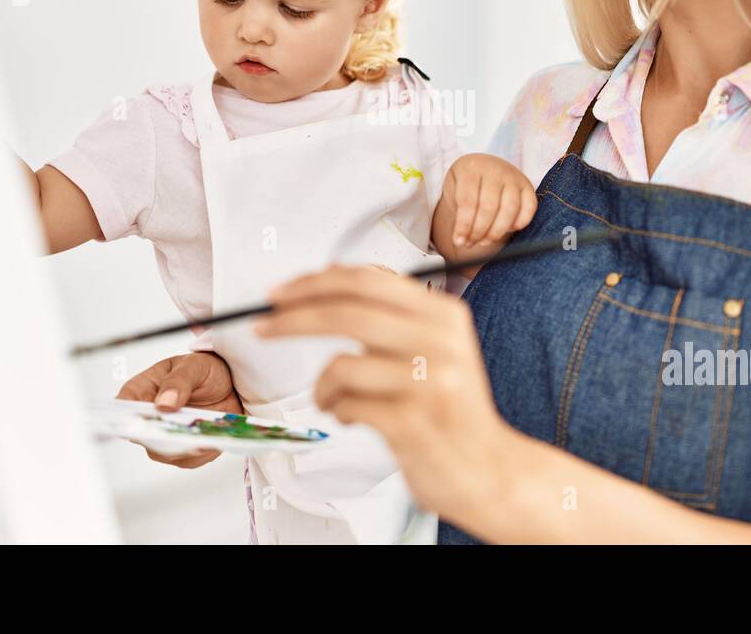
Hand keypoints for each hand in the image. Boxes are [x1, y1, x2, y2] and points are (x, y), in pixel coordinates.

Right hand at [116, 352, 242, 468]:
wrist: (229, 384)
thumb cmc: (204, 370)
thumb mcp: (193, 367)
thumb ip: (178, 382)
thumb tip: (163, 404)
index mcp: (142, 390)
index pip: (123, 404)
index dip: (126, 416)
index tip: (138, 422)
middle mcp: (149, 416)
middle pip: (142, 435)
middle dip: (160, 437)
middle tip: (179, 434)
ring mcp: (165, 434)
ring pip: (163, 452)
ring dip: (182, 449)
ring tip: (201, 441)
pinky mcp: (183, 449)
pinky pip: (186, 460)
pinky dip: (199, 454)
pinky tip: (210, 442)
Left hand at [256, 264, 517, 524]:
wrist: (489, 470)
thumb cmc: (449, 409)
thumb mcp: (434, 347)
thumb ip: (390, 315)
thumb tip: (327, 279)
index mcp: (444, 314)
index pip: (368, 280)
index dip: (315, 281)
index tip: (281, 292)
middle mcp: (440, 342)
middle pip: (347, 312)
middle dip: (293, 318)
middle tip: (262, 325)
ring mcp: (428, 383)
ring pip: (341, 365)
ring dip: (322, 386)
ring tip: (331, 399)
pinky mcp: (413, 423)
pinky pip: (347, 406)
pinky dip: (338, 411)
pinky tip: (352, 417)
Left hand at [442, 154, 536, 249]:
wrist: (482, 168)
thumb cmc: (465, 185)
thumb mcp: (454, 191)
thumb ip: (457, 213)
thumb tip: (461, 241)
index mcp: (471, 167)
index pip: (468, 201)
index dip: (464, 225)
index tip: (459, 241)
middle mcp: (494, 169)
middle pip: (489, 206)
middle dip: (479, 231)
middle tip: (471, 243)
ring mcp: (513, 176)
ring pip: (510, 208)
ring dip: (497, 231)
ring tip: (485, 241)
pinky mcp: (527, 185)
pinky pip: (530, 207)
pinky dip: (520, 223)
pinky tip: (507, 230)